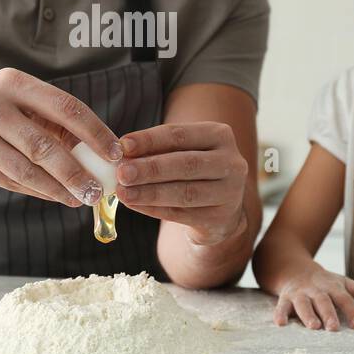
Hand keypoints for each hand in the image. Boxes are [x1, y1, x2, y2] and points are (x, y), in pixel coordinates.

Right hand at [0, 67, 121, 206]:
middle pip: (46, 145)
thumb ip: (45, 118)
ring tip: (80, 199)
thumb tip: (94, 147)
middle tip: (99, 190)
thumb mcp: (10, 97)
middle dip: (77, 172)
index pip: (65, 107)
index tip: (116, 153)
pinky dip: (36, 191)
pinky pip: (9, 181)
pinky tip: (54, 197)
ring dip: (58, 189)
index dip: (95, 132)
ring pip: (27, 169)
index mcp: (12, 83)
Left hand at [113, 122, 248, 245]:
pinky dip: (154, 209)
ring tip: (123, 192)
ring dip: (150, 192)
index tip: (123, 145)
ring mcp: (230, 193)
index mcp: (219, 135)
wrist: (220, 209)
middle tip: (122, 172)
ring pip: (185, 192)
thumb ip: (157, 151)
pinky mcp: (220, 218)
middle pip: (186, 164)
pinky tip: (134, 204)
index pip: (180, 135)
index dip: (150, 140)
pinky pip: (181, 214)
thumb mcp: (181, 153)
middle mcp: (231, 162)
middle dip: (151, 168)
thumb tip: (123, 153)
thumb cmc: (193, 172)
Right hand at [272, 262, 353, 330]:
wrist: (291, 267)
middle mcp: (315, 290)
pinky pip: (281, 306)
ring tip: (313, 327)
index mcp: (331, 287)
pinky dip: (280, 314)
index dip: (351, 311)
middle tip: (333, 328)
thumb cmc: (321, 282)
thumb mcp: (340, 282)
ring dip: (307, 315)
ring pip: (303, 304)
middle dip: (328, 314)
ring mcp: (299, 294)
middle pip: (323, 302)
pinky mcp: (285, 298)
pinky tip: (280, 323)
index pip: (344, 299)